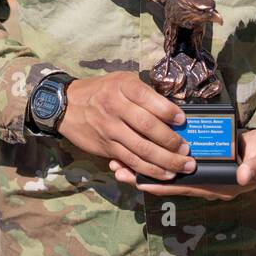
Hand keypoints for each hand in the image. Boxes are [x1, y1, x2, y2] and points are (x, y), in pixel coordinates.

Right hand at [57, 72, 196, 181]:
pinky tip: (165, 174)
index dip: (169, 111)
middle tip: (187, 149)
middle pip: (148, 127)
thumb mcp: (121, 81)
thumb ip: (144, 93)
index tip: (183, 120)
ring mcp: (110, 129)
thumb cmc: (101, 91)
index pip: (149, 99)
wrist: (67, 106)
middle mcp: (115, 107)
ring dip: (167, 161)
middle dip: (172, 141)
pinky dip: (150, 170)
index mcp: (123, 87)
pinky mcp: (107, 147)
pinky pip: (131, 161)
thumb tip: (173, 111)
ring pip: (142, 149)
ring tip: (184, 166)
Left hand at [108, 128, 255, 199]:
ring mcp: (199, 173)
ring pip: (164, 173)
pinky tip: (136, 148)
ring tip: (117, 162)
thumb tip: (243, 176)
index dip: (160, 184)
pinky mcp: (196, 161)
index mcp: (216, 185)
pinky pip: (170, 163)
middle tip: (117, 169)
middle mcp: (204, 183)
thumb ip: (253, 168)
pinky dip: (153, 157)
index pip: (182, 187)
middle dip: (142, 176)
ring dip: (142, 167)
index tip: (138, 180)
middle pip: (167, 182)